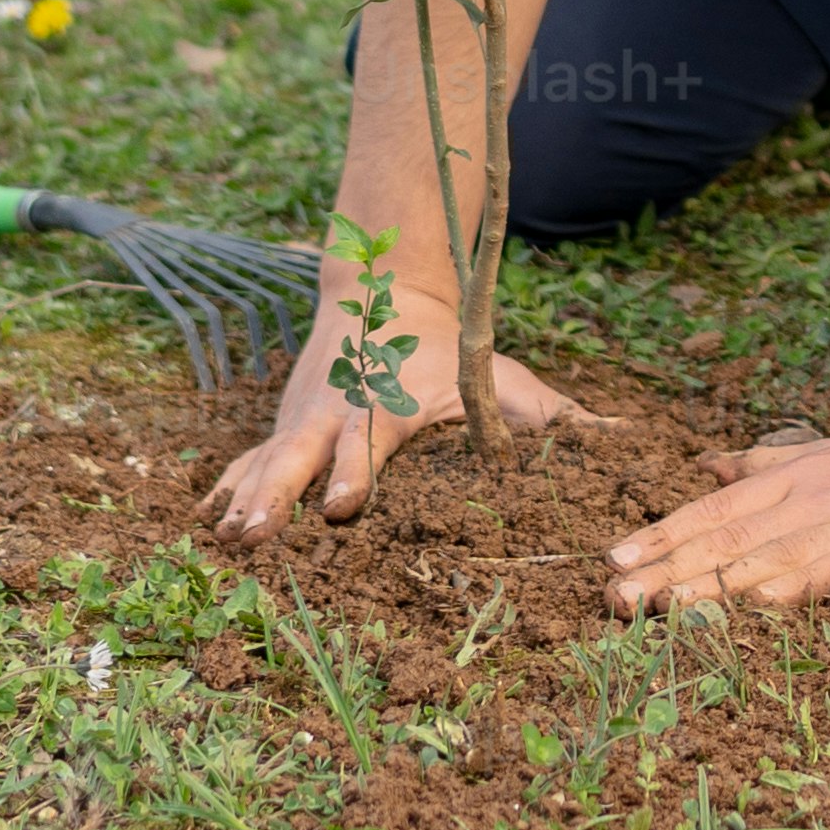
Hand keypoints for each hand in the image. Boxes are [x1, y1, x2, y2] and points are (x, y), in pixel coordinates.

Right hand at [208, 300, 588, 536]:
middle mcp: (335, 416)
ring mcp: (301, 423)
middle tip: (255, 534)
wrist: (379, 290)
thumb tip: (628, 443)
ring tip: (222, 539)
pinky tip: (201, 524)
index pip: (369, 447)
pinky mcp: (282, 429)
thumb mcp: (499, 375)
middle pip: (301, 462)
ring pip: (265, 464)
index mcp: (385, 407)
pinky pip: (246, 462)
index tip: (346, 509)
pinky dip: (224, 489)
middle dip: (278, 498)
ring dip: (245, 500)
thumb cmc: (447, 349)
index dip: (358, 476)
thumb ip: (556, 418)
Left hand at [603, 411, 829, 614]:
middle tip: (612, 596)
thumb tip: (706, 467)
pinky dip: (786, 588)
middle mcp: (807, 497)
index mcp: (792, 476)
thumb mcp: (827, 454)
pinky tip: (750, 608)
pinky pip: (825, 571)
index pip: (713, 510)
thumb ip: (766, 464)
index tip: (612, 558)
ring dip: (706, 585)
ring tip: (656, 609)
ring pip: (761, 557)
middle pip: (723, 537)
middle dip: (665, 568)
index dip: (662, 534)